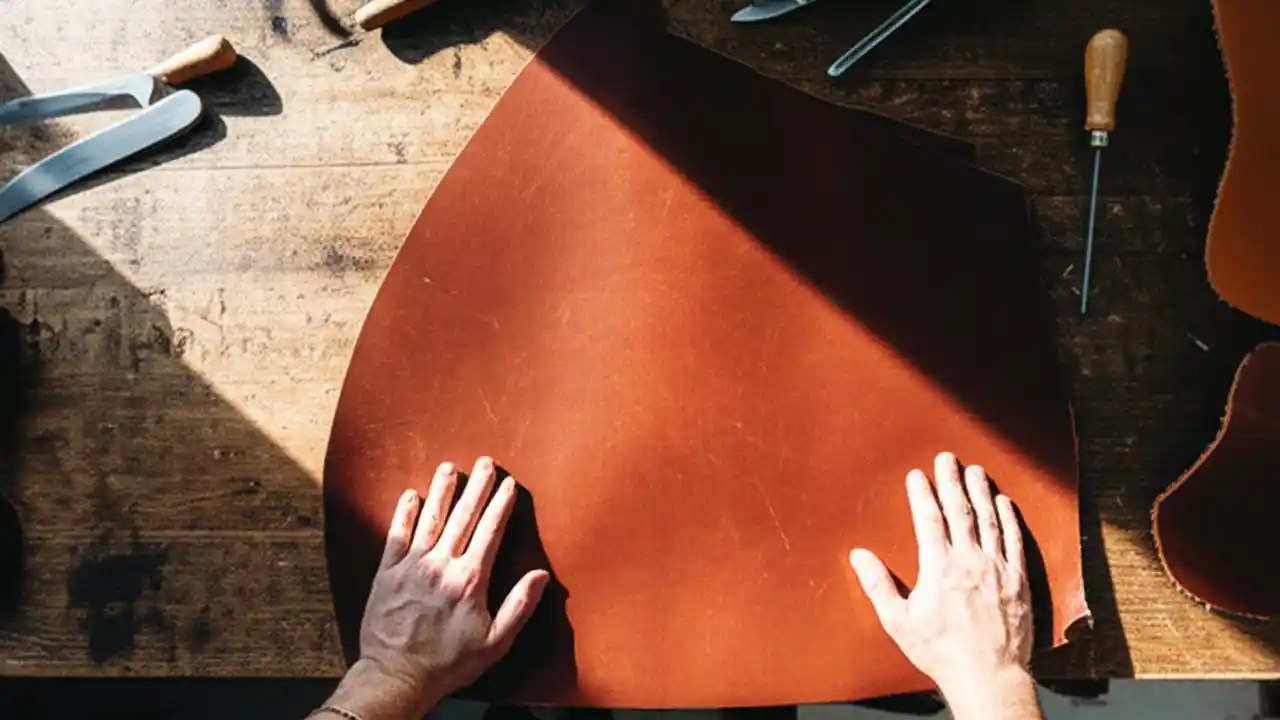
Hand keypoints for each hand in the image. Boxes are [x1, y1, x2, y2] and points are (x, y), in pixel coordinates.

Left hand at [323, 457, 549, 719]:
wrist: (397, 676)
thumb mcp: (495, 643)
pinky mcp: (387, 573)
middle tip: (485, 462)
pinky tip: (410, 495)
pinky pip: (396, 535)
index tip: (508, 484)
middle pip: (463, 516)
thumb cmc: (449, 663)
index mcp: (470, 580)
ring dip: (441, 491)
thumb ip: (519, 606)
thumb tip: (541, 575)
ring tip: (449, 467)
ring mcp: (412, 566)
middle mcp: (441, 565)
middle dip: (477, 487)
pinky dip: (404, 514)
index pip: (490, 531)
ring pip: (430, 519)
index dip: (501, 504)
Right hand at [849, 452, 1039, 719]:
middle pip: (960, 510)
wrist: (988, 675)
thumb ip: (878, 585)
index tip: (917, 475)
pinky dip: (1009, 519)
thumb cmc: (941, 651)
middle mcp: (969, 560)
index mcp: (939, 567)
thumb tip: (859, 555)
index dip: (922, 493)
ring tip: (975, 471)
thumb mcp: (899, 622)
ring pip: (989, 519)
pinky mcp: (1018, 580)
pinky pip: (1014, 541)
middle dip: (951, 481)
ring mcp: (997, 568)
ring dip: (981, 492)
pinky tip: (1005, 503)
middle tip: (947, 458)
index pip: (928, 518)